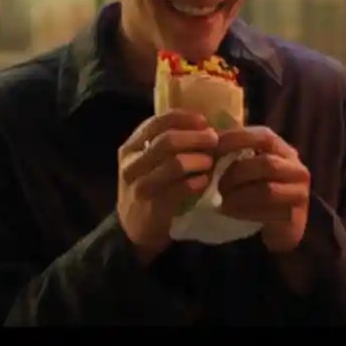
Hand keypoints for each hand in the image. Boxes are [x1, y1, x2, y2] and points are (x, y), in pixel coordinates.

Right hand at [116, 110, 217, 264]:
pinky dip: (195, 183)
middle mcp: (131, 164)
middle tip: (214, 139)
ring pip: (173, 164)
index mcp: (131, 146)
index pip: (156, 122)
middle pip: (166, 141)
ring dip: (197, 160)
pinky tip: (204, 182)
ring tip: (210, 162)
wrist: (134, 227)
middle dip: (195, 138)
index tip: (204, 120)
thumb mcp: (150, 161)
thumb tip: (204, 125)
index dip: (182, 118)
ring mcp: (139, 186)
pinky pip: (177, 190)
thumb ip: (168, 143)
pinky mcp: (151, 208)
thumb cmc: (150, 186)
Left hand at [214, 127, 310, 252]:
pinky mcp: (295, 216)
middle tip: (217, 183)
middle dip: (237, 173)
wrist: (277, 224)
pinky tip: (229, 211)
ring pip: (268, 190)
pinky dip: (244, 212)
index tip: (213, 146)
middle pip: (267, 163)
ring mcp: (299, 192)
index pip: (264, 136)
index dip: (238, 139)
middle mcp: (296, 168)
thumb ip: (233, 153)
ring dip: (239, 195)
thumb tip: (207, 142)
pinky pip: (268, 212)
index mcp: (282, 150)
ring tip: (222, 199)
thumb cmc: (256, 190)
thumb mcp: (247, 167)